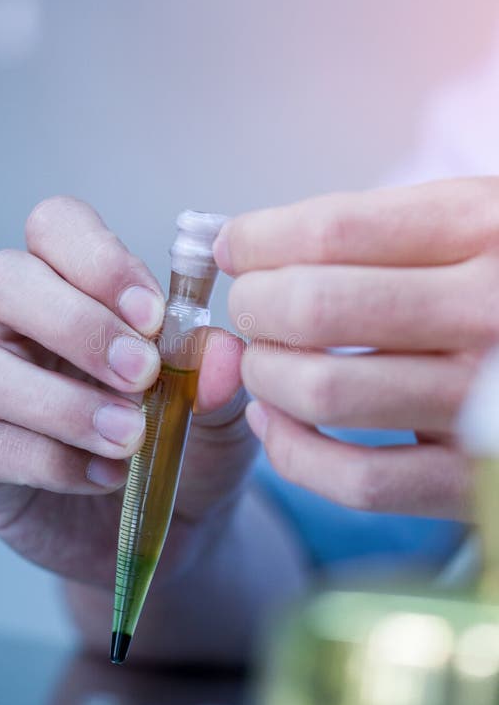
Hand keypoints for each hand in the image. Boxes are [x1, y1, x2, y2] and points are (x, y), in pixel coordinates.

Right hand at [0, 197, 255, 592]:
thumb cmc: (192, 445)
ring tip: (130, 437)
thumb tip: (219, 351)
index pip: (55, 227)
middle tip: (141, 373)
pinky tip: (104, 476)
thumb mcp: (221, 410)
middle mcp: (18, 327)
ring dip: (62, 402)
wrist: (178, 526)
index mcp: (76, 288)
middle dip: (76, 324)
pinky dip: (48, 459)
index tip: (153, 315)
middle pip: (1, 280)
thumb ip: (219, 376)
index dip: (97, 258)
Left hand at [213, 177, 498, 518]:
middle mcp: (490, 311)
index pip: (335, 228)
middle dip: (254, 305)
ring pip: (323, 390)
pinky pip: (355, 480)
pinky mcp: (473, 482)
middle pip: (313, 307)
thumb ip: (386, 227)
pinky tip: (277, 423)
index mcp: (489, 228)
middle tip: (249, 306)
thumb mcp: (484, 221)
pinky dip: (293, 452)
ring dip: (265, 374)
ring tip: (264, 360)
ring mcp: (482, 401)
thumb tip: (252, 244)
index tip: (232, 245)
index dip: (260, 238)